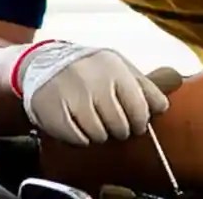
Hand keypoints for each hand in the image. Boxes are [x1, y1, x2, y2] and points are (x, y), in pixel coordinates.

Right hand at [14, 41, 182, 145]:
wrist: (41, 64)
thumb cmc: (87, 69)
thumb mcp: (117, 67)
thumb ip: (143, 86)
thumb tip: (162, 107)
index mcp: (112, 66)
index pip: (139, 107)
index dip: (139, 121)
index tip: (134, 123)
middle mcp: (91, 78)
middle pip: (120, 125)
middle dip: (119, 129)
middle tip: (111, 123)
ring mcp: (70, 94)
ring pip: (99, 135)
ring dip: (99, 134)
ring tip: (93, 123)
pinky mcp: (52, 111)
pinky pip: (78, 139)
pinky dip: (81, 138)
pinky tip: (78, 126)